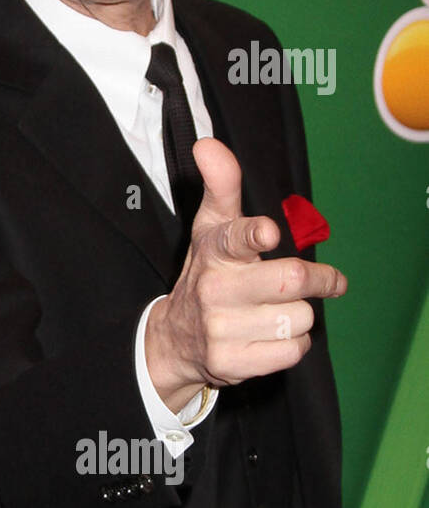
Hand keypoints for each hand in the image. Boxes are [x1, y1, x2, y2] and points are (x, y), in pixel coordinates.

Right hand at [145, 138, 345, 412]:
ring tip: (283, 311)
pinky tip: (275, 335)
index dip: (254, 235)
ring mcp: (221, 328)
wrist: (175, 338)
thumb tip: (208, 144)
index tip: (268, 233)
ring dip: (302, 315)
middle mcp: (214, 289)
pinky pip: (292, 350)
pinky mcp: (232, 362)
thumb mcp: (210, 228)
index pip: (234, 238)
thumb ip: (221, 186)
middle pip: (291, 280)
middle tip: (332, 280)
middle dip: (322, 279)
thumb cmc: (207, 272)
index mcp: (214, 251)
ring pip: (299, 318)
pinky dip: (294, 343)